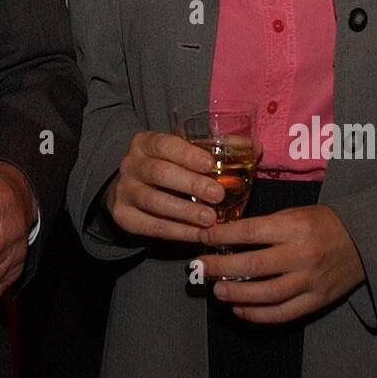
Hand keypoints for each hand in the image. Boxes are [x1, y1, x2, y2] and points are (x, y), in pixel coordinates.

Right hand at [103, 131, 222, 242]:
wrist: (130, 189)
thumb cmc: (166, 167)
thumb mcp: (180, 153)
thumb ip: (213, 150)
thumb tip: (252, 146)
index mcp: (145, 143)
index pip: (163, 144)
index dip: (187, 154)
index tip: (210, 164)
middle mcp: (131, 164)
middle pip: (159, 173)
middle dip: (190, 184)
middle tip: (217, 194)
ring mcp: (124, 191)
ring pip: (154, 201)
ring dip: (185, 211)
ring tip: (210, 219)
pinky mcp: (124, 216)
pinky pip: (152, 226)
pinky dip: (177, 231)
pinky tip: (197, 234)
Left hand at [197, 204, 365, 322]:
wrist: (366, 241)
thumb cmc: (324, 223)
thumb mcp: (295, 213)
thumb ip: (266, 226)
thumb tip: (227, 236)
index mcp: (295, 227)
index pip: (250, 232)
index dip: (222, 236)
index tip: (202, 237)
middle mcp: (302, 255)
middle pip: (253, 265)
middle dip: (221, 267)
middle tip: (201, 268)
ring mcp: (310, 281)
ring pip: (267, 295)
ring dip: (237, 294)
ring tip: (218, 291)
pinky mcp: (317, 301)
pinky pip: (283, 313)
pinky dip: (258, 315)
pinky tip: (240, 309)